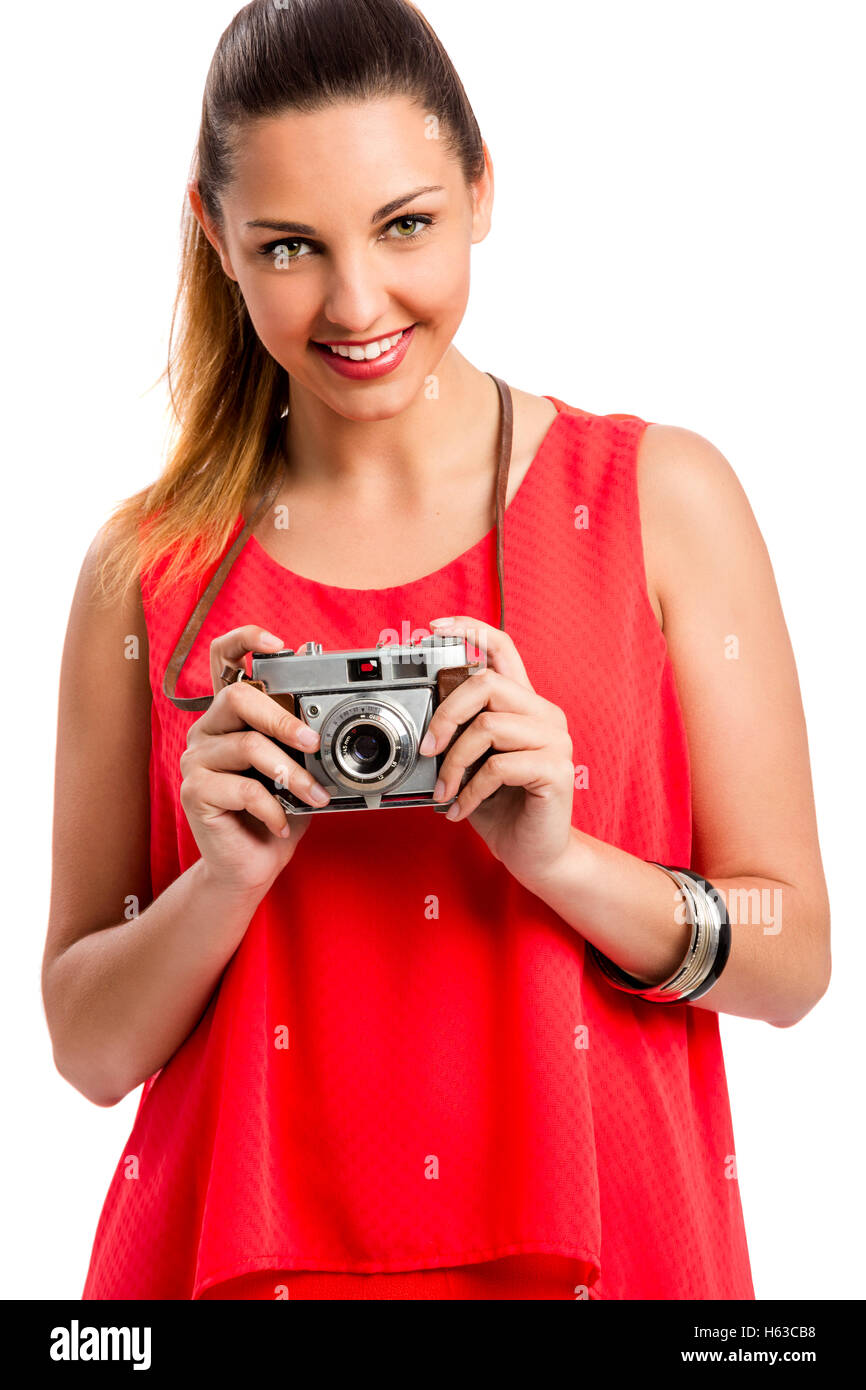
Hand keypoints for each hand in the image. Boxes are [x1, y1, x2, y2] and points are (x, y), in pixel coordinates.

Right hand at [180, 624, 330, 894]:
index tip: (278, 642)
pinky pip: (242, 788)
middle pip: (237, 697)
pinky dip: (272, 807)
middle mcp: (208, 729)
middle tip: (313, 742)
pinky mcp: (194, 790)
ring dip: (290, 773)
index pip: (224, 659)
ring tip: (313, 796)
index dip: (245, 639)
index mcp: (231, 715)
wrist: (252, 864)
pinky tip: (281, 822)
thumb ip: (304, 735)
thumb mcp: (298, 766)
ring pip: (246, 745)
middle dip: (283, 718)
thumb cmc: (277, 810)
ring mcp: (196, 759)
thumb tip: (327, 711)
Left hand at [419, 615, 574, 889]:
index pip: (502, 647)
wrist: (535, 854)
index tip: (434, 628)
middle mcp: (544, 715)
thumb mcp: (471, 763)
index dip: (470, 629)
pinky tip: (461, 808)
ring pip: (489, 726)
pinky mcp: (556, 771)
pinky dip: (471, 790)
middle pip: (487, 683)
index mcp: (524, 705)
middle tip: (428, 749)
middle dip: (446, 715)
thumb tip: (420, 724)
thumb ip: (457, 735)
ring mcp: (555, 741)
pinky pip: (499, 766)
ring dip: (455, 763)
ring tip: (444, 791)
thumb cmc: (501, 807)